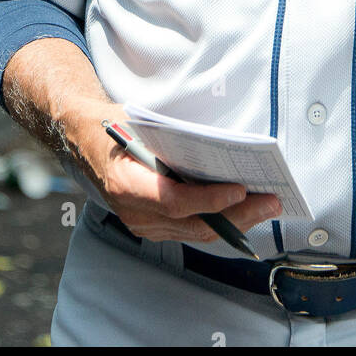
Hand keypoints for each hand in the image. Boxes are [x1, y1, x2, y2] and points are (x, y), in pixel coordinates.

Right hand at [77, 103, 281, 246]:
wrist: (85, 141)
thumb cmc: (115, 126)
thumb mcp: (140, 124)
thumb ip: (173, 140)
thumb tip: (220, 148)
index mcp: (127, 183)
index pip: (174, 201)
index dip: (209, 200)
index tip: (240, 190)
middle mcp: (134, 212)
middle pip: (193, 223)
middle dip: (238, 215)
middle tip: (271, 201)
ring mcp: (142, 224)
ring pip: (195, 232)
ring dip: (235, 221)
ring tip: (266, 206)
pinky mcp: (151, 227)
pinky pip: (189, 230)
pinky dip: (219, 221)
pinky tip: (243, 210)